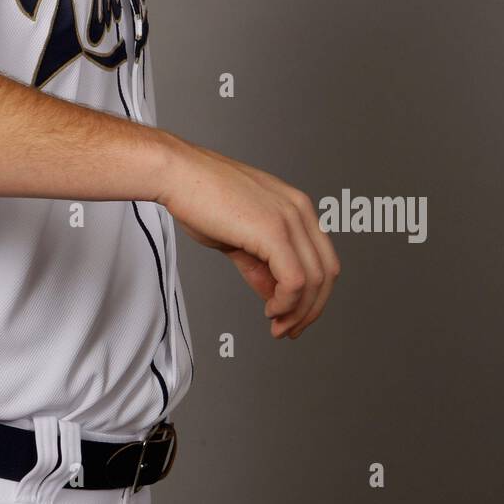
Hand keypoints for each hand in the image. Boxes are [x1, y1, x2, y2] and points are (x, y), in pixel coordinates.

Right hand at [158, 136, 339, 339]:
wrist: (177, 174)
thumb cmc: (199, 197)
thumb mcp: (238, 237)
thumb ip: (260, 265)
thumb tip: (273, 293)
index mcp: (295, 206)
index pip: (322, 259)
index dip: (313, 295)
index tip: (293, 316)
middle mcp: (300, 209)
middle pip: (326, 272)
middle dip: (310, 309)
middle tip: (288, 330)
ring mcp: (289, 218)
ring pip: (314, 280)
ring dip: (298, 312)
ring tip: (277, 325)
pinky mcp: (274, 231)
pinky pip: (295, 280)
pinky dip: (286, 303)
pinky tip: (270, 310)